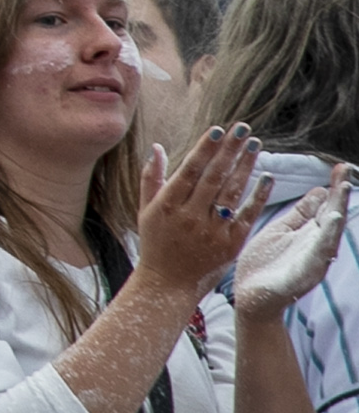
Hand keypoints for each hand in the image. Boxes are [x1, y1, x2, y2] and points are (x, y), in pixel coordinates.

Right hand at [134, 124, 271, 300]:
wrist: (167, 284)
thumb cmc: (154, 243)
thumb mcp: (145, 210)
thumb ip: (151, 177)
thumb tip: (157, 147)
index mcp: (167, 205)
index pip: (190, 170)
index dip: (205, 149)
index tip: (218, 130)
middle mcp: (190, 216)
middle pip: (214, 177)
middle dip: (229, 150)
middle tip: (243, 128)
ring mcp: (212, 231)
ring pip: (232, 193)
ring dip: (245, 166)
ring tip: (255, 145)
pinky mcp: (230, 244)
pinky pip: (247, 215)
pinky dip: (258, 195)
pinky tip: (266, 177)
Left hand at [233, 164, 352, 321]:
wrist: (251, 298)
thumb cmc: (265, 264)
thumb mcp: (282, 230)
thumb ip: (300, 214)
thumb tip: (320, 190)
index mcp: (308, 235)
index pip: (325, 207)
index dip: (333, 188)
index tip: (339, 167)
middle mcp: (315, 247)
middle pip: (331, 219)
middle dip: (339, 198)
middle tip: (345, 175)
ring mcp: (311, 262)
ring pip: (328, 238)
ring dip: (335, 219)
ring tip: (340, 198)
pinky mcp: (302, 275)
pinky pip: (315, 256)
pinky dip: (323, 242)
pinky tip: (328, 226)